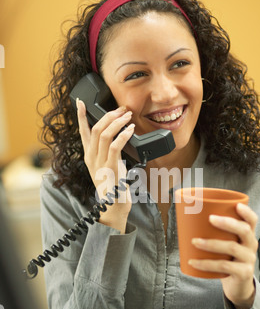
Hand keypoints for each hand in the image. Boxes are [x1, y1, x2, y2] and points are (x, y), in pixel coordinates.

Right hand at [77, 99, 134, 232]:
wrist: (114, 205)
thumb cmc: (114, 185)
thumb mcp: (108, 165)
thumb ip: (109, 152)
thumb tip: (117, 136)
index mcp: (89, 155)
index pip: (83, 132)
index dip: (81, 116)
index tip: (80, 102)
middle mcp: (91, 157)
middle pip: (96, 128)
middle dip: (109, 115)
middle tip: (122, 109)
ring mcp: (99, 163)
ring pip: (104, 134)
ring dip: (117, 122)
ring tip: (128, 116)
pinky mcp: (110, 168)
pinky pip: (114, 146)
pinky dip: (123, 135)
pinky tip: (131, 130)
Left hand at [189, 203, 257, 308]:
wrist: (238, 286)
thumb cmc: (227, 259)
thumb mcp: (226, 244)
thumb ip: (215, 233)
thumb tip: (186, 217)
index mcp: (248, 235)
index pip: (252, 220)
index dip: (246, 212)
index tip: (237, 205)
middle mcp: (251, 245)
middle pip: (244, 230)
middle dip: (227, 223)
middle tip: (209, 218)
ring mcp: (248, 260)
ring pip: (232, 247)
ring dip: (211, 243)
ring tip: (194, 241)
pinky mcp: (243, 273)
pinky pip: (224, 266)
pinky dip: (206, 264)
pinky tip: (193, 262)